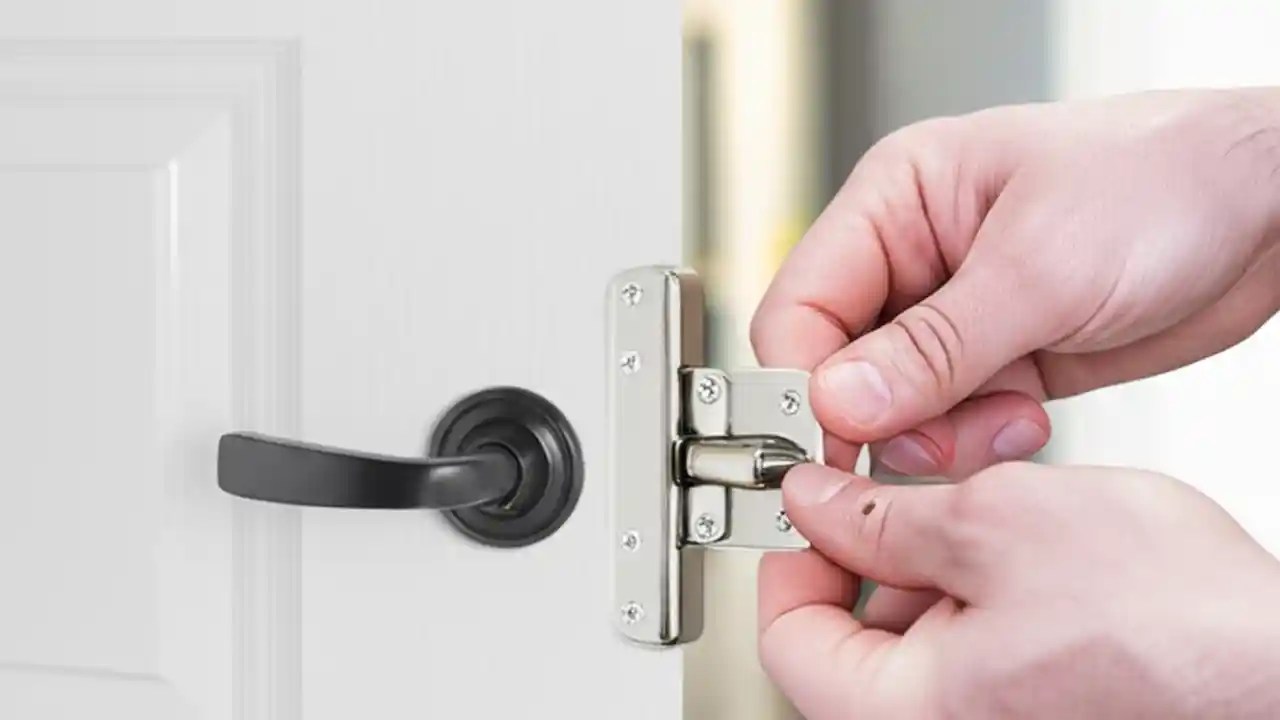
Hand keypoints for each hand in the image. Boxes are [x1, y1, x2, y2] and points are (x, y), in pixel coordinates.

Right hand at [751, 89, 1279, 476]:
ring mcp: (953, 315)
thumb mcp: (1039, 269)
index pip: (801, 304)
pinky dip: (978, 440)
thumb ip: (932, 347)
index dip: (802, 379)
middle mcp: (912, 259)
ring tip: (1006, 417)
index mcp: (895, 201)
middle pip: (836, 364)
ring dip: (939, 435)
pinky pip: (949, 423)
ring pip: (891, 407)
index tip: (824, 442)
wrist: (1266, 214)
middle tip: (932, 440)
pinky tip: (1026, 416)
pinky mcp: (994, 360)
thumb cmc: (1162, 185)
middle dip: (880, 416)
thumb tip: (837, 402)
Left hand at [759, 463, 1279, 718]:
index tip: (808, 504)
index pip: (789, 637)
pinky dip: (980, 594)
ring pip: (916, 639)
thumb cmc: (1172, 621)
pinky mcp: (1034, 711)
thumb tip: (813, 503)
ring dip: (934, 567)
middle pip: (850, 639)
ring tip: (988, 517)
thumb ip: (882, 516)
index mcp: (904, 713)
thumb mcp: (997, 525)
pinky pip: (973, 652)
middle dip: (872, 553)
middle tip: (899, 492)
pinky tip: (1024, 552)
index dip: (790, 555)